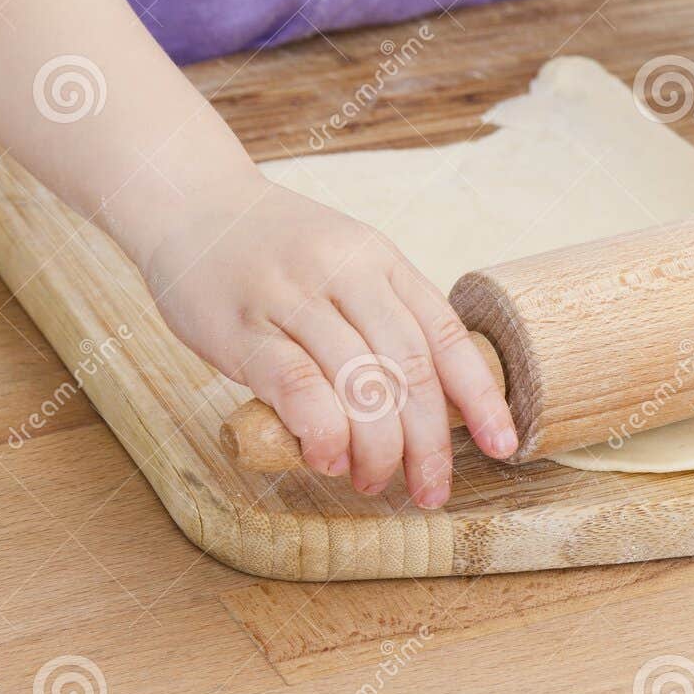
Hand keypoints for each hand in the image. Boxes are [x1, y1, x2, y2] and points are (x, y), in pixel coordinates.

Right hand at [140, 168, 516, 505]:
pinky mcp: (241, 326)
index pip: (447, 334)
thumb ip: (384, 316)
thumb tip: (432, 404)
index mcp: (380, 259)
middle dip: (430, 442)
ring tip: (371, 482)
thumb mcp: (345, 260)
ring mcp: (292, 296)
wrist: (190, 203)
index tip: (503, 446)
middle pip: (409, 368)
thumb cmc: (274, 250)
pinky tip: (327, 459)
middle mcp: (345, 271)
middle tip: (431, 490)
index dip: (481, 397)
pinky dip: (322, 431)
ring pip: (359, 382)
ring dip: (376, 448)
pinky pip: (296, 385)